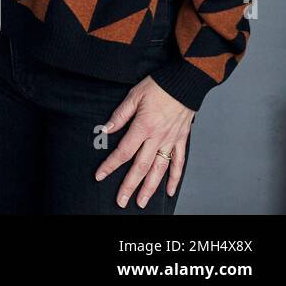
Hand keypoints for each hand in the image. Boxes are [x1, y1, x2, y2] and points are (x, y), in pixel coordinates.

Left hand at [95, 76, 194, 207]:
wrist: (184, 82)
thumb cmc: (158, 86)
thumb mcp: (134, 96)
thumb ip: (120, 115)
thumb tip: (106, 129)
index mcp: (143, 127)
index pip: (124, 151)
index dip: (111, 165)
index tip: (100, 175)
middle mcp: (157, 138)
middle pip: (141, 167)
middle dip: (129, 186)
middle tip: (121, 201)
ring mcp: (171, 141)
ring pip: (159, 170)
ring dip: (150, 188)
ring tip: (142, 202)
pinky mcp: (181, 140)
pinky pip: (179, 163)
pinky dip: (175, 178)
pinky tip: (170, 191)